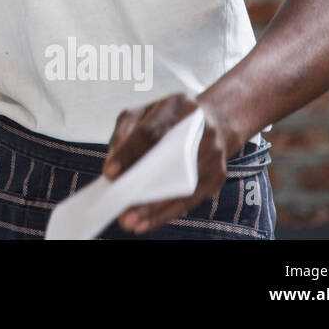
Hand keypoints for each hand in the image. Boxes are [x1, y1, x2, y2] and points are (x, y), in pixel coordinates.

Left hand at [102, 93, 238, 234]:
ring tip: (131, 221)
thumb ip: (125, 133)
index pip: (150, 132)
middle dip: (144, 189)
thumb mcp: (142, 113)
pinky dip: (168, 213)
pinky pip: (191, 199)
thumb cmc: (169, 118)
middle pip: (169, 163)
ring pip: (182, 187)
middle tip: (121, 208)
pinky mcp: (218, 175)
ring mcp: (214, 153)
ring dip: (155, 208)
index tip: (110, 173)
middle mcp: (201, 129)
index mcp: (178, 106)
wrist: (214, 120)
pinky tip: (148, 222)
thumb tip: (113, 165)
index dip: (129, 153)